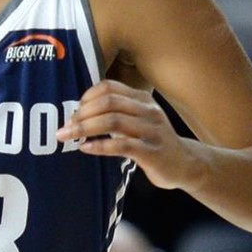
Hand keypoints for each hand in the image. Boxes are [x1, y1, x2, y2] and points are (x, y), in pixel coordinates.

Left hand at [56, 79, 201, 190]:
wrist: (185, 164)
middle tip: (65, 127)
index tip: (74, 112)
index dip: (86, 97)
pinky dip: (98, 146)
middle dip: (81, 114)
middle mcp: (148, 111)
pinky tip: (85, 148)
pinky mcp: (152, 152)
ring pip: (112, 121)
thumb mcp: (139, 119)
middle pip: (107, 102)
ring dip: (84, 128)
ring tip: (67, 137)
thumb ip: (117, 112)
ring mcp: (152, 131)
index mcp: (142, 99)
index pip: (109, 87)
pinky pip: (121, 145)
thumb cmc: (153, 141)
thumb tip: (79, 112)